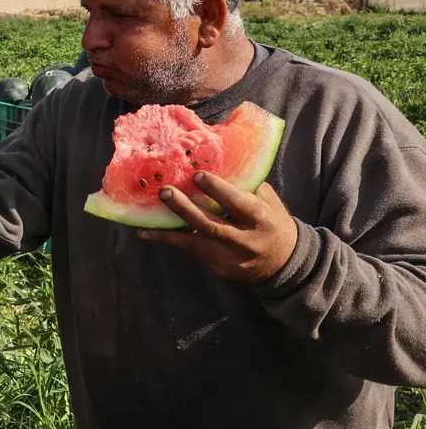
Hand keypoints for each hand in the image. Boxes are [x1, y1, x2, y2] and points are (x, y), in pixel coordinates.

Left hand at [138, 172, 298, 284]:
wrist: (282, 264)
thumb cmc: (271, 223)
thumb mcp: (268, 203)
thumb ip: (246, 185)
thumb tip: (215, 159)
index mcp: (261, 220)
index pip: (239, 204)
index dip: (218, 190)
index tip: (197, 175)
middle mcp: (245, 241)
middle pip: (211, 225)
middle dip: (185, 208)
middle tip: (165, 191)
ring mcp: (230, 259)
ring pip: (195, 244)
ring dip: (168, 232)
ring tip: (145, 222)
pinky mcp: (217, 269)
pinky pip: (191, 253)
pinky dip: (170, 241)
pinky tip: (148, 233)